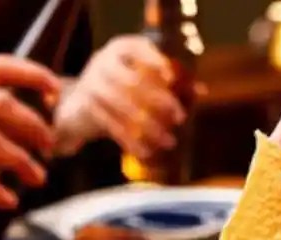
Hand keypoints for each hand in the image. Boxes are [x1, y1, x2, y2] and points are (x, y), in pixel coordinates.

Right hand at [53, 35, 186, 158]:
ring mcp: (92, 85)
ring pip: (124, 107)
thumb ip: (170, 81)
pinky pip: (112, 126)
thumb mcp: (143, 77)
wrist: (79, 103)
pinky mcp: (87, 108)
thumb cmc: (123, 86)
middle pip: (134, 81)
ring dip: (149, 127)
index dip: (156, 62)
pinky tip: (146, 151)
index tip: (172, 77)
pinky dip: (130, 141)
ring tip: (169, 142)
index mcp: (121, 47)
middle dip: (160, 101)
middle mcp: (104, 62)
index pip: (139, 49)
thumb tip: (201, 90)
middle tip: (181, 118)